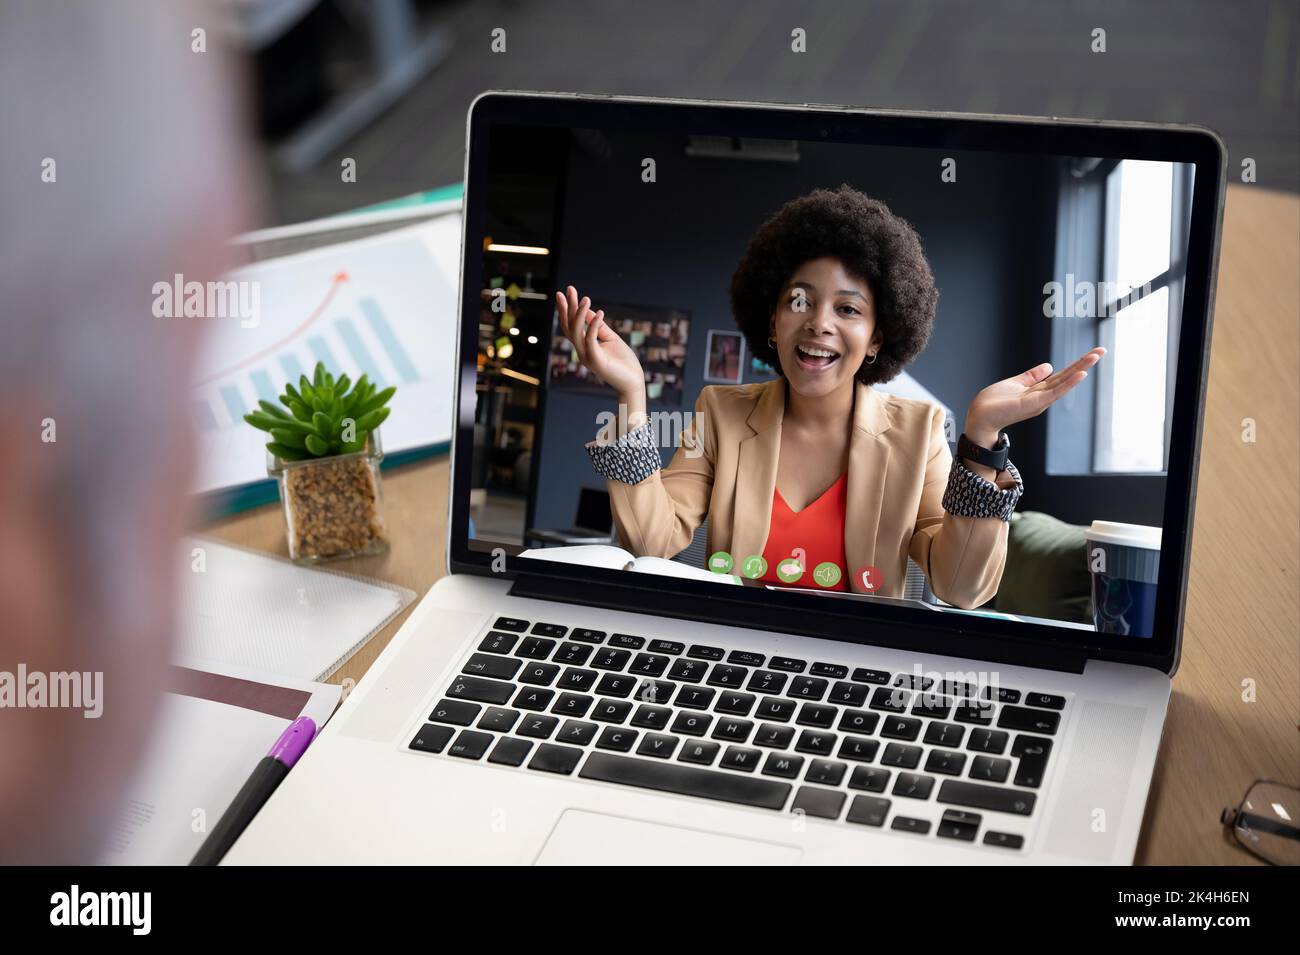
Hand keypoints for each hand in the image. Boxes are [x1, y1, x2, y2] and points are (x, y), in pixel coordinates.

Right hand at [555, 285, 645, 404]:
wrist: (633, 382)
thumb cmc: (623, 362)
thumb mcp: (611, 339)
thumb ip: (600, 327)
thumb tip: (590, 311)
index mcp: (584, 347)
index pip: (571, 326)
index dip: (568, 309)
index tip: (566, 292)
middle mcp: (582, 352)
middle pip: (569, 327)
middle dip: (568, 308)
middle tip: (568, 289)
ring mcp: (587, 357)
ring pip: (576, 333)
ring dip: (579, 314)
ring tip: (585, 298)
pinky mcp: (596, 361)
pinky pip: (591, 340)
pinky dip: (593, 326)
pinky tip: (600, 313)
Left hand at [964, 346, 1105, 447]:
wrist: (979, 417)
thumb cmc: (993, 403)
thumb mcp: (1015, 383)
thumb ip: (1032, 376)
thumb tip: (1048, 366)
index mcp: (1038, 390)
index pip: (1062, 375)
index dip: (1077, 364)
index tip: (1092, 353)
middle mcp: (1043, 396)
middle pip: (1067, 377)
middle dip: (1085, 363)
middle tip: (1102, 350)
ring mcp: (1040, 401)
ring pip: (1065, 382)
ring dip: (1081, 368)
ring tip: (1096, 356)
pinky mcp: (1034, 404)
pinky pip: (1055, 392)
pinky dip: (1068, 383)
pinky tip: (1080, 374)